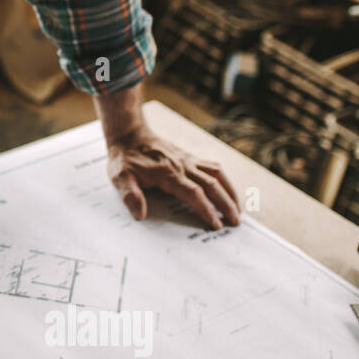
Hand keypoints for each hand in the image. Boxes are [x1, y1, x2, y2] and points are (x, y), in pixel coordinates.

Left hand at [106, 128, 240, 229]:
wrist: (129, 134)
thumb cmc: (125, 158)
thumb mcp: (120, 177)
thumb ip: (130, 195)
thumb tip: (140, 215)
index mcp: (168, 174)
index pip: (194, 193)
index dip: (207, 209)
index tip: (216, 224)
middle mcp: (183, 166)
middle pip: (212, 185)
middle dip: (226, 205)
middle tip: (236, 222)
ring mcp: (188, 160)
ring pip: (217, 175)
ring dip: (230, 192)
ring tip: (238, 209)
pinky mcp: (189, 157)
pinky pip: (212, 166)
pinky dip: (224, 179)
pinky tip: (228, 189)